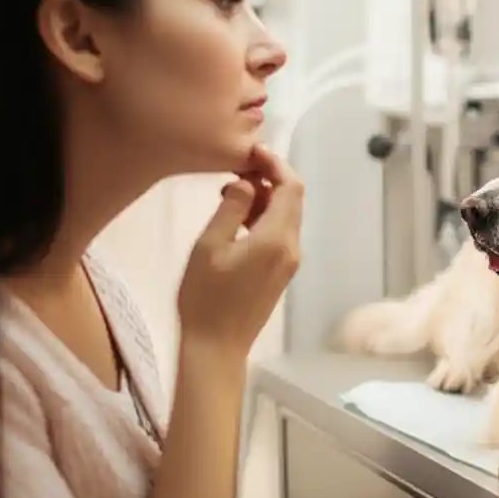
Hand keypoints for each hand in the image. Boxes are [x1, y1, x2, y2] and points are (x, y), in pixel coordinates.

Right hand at [177, 143, 304, 359]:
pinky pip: (280, 234)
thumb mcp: (210, 245)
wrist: (217, 347)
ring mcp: (289, 262)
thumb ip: (231, 207)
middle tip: (239, 165)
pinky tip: (237, 216)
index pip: (291, 188)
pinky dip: (264, 217)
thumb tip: (247, 183)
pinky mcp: (281, 273)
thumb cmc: (206, 297)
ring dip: (265, 198)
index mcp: (278, 238)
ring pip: (286, 217)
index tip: (252, 150)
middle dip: (271, 178)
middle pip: (293, 200)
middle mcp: (292, 248)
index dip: (275, 164)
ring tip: (231, 189)